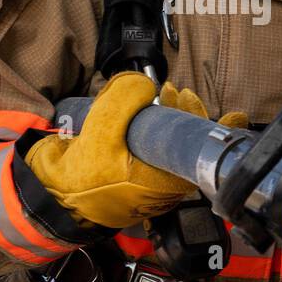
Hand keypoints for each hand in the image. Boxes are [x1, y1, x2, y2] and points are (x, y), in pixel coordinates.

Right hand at [25, 72, 247, 229]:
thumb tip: (143, 84)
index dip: (214, 129)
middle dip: (186, 113)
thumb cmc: (78, 178)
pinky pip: (148, 146)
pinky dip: (150, 125)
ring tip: (163, 94)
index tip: (233, 115)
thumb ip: (124, 102)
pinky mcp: (128, 171)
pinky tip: (142, 108)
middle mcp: (159, 182)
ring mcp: (144, 177)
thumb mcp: (100, 132)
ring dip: (168, 115)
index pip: (200, 152)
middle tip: (179, 91)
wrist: (48, 198)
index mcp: (162, 181)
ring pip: (167, 143)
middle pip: (185, 144)